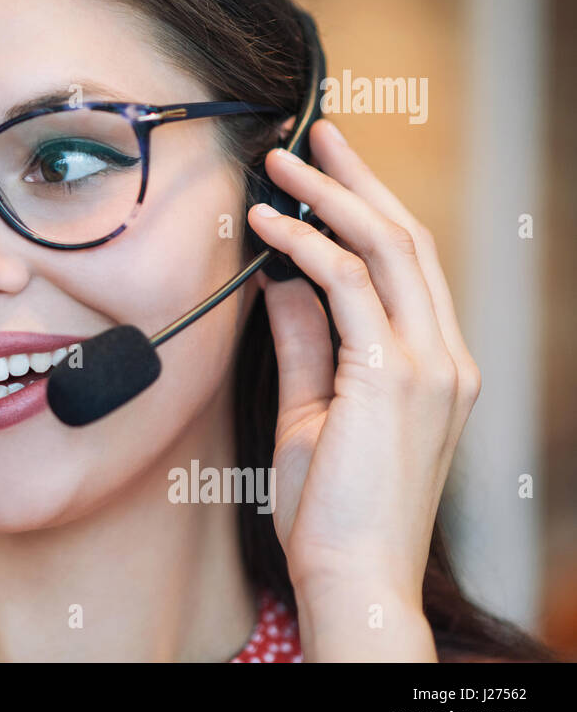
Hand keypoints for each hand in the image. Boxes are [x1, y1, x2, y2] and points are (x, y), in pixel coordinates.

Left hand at [245, 119, 481, 659]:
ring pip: (385, 249)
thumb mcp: (314, 410)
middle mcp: (445, 357)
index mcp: (435, 365)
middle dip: (356, 179)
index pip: (406, 265)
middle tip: (312, 134)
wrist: (352, 577)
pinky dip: (307, 246)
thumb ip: (306, 342)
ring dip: (328, 196)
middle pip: (404, 239)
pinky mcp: (394, 377)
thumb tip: (281, 281)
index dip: (367, 208)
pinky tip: (267, 225)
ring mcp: (429, 365)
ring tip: (278, 161)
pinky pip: (348, 286)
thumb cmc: (332, 508)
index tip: (326, 171)